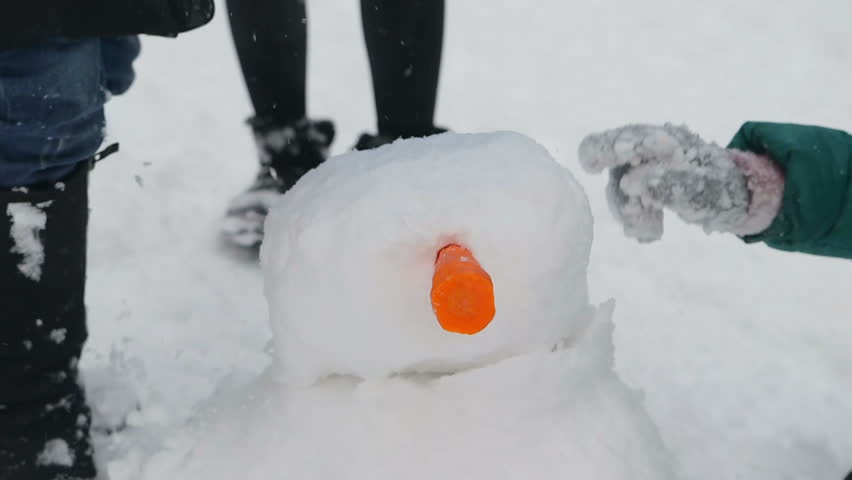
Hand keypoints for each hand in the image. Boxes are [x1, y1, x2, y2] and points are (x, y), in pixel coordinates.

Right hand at [578, 124, 782, 241]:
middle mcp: (647, 151)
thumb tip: (632, 181)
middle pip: (612, 169)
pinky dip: (637, 220)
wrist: (742, 197)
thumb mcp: (705, 189)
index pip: (615, 140)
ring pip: (620, 190)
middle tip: (639, 221)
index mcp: (660, 140)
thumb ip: (671, 183)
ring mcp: (645, 169)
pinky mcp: (647, 187)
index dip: (598, 154)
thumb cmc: (724, 188)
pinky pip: (630, 203)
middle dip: (622, 198)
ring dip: (631, 214)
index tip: (597, 172)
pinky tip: (651, 233)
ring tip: (651, 233)